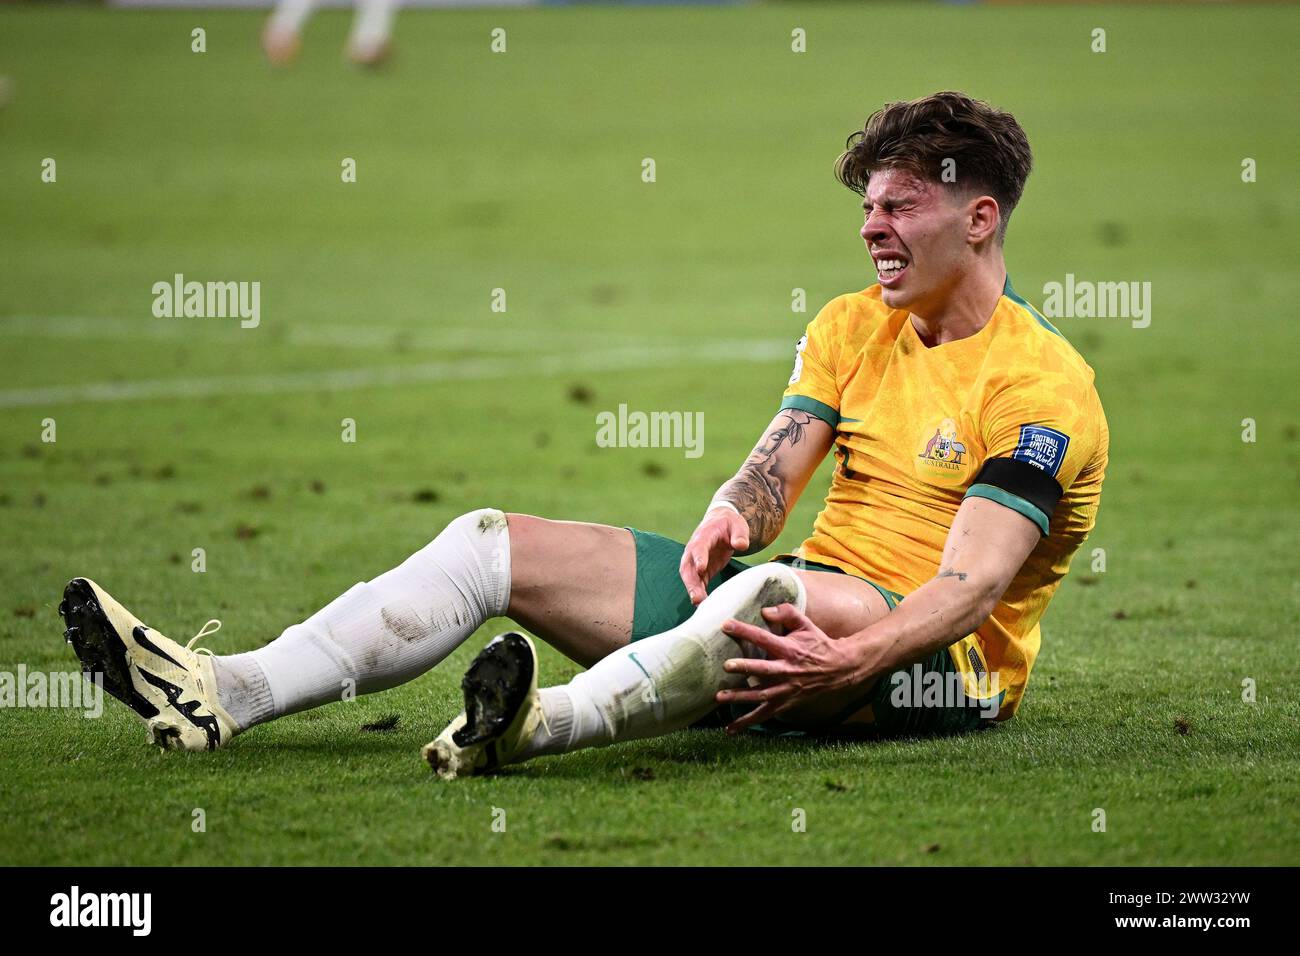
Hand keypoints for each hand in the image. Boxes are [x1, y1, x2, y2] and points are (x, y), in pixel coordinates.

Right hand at [679, 506, 749, 604]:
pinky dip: (699, 594)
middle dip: (691, 582)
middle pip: (688, 567)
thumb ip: (739, 535)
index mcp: (704, 536)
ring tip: (700, 606)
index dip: (699, 557)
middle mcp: (694, 550)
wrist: (721, 525)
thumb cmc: (730, 525)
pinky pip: (697, 583)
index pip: (699, 547)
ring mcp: (695, 561)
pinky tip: (704, 606)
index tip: (701, 569)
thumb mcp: (737, 525)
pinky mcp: (701, 571)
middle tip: (697, 597)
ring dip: (693, 591)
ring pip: (689, 578)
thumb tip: (740, 545)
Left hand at [715, 603, 864, 732]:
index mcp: (789, 649)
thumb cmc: (818, 643)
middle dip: (745, 668)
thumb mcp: (806, 624)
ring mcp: (785, 689)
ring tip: (719, 697)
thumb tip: (765, 610)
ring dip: (740, 697)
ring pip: (761, 695)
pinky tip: (730, 728)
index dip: (745, 631)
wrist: (838, 668)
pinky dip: (747, 722)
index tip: (726, 625)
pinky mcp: (784, 703)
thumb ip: (786, 613)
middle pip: (764, 670)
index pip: (763, 638)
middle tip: (726, 666)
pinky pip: (764, 714)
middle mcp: (787, 670)